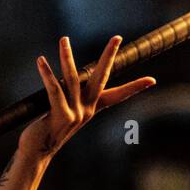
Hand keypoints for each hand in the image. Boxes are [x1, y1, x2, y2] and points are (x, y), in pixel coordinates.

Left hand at [18, 35, 155, 160]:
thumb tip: (67, 79)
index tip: (152, 80)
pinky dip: (47, 74)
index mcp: (91, 109)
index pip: (116, 95)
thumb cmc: (47, 129)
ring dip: (67, 57)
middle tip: (117, 37)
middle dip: (109, 56)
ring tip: (64, 39)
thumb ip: (68, 98)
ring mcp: (75, 114)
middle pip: (101, 78)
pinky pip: (54, 90)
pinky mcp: (60, 116)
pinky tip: (41, 60)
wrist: (37, 152)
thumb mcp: (63, 112)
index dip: (134, 88)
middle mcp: (86, 111)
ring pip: (73, 79)